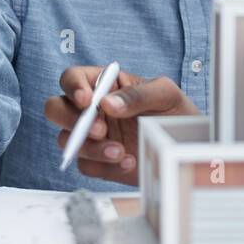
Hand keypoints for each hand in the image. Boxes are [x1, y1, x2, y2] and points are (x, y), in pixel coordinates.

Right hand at [44, 66, 199, 185]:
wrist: (188, 148)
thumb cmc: (176, 112)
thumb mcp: (165, 94)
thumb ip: (137, 94)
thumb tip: (107, 103)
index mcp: (104, 84)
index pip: (72, 78)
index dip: (73, 87)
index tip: (87, 101)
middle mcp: (92, 109)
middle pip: (55, 109)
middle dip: (70, 120)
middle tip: (100, 130)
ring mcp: (92, 137)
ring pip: (66, 140)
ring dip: (90, 148)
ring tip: (121, 151)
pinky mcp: (98, 162)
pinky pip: (85, 165)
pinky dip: (103, 166)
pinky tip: (128, 162)